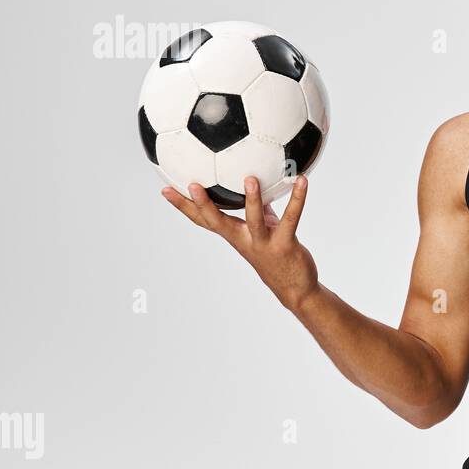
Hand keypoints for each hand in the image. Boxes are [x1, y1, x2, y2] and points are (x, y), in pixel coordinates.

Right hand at [160, 175, 319, 313]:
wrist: (295, 289)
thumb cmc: (277, 255)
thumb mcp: (263, 229)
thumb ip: (258, 210)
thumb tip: (253, 184)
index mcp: (235, 234)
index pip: (203, 219)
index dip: (184, 206)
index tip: (166, 189)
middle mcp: (244, 239)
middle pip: (218, 222)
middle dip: (203, 204)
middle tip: (190, 185)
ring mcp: (263, 243)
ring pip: (254, 220)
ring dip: (252, 199)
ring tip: (250, 178)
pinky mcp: (284, 244)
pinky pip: (291, 218)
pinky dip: (298, 199)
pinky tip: (303, 181)